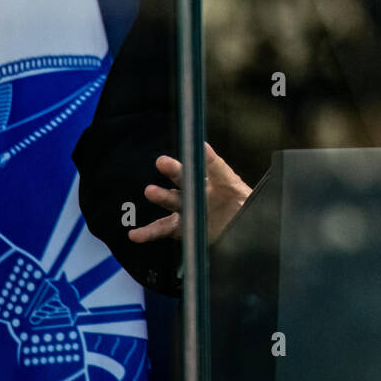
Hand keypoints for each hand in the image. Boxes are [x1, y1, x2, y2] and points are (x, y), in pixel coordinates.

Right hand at [128, 142, 250, 244]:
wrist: (245, 233)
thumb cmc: (242, 205)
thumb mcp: (233, 185)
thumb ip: (217, 168)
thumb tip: (202, 145)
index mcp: (210, 178)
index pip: (196, 166)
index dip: (187, 159)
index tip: (169, 156)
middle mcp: (195, 192)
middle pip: (182, 180)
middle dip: (172, 171)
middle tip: (161, 162)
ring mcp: (187, 210)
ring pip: (171, 202)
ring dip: (160, 196)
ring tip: (150, 191)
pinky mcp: (183, 228)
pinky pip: (164, 229)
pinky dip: (148, 232)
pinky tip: (135, 234)